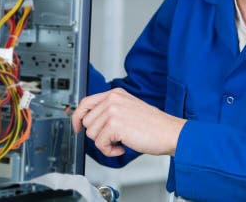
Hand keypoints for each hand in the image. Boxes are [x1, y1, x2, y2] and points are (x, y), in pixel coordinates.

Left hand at [71, 88, 186, 156]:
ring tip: (121, 141)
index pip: (86, 102)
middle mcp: (112, 99)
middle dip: (98, 135)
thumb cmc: (153, 125)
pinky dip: (110, 151)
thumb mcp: (128, 109)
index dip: (77, 117)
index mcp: (115, 93)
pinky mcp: (114, 124)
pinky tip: (123, 147)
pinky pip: (100, 145)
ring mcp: (113, 110)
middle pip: (87, 122)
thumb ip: (110, 110)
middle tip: (114, 138)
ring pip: (92, 134)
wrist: (169, 132)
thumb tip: (91, 122)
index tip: (76, 127)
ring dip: (105, 143)